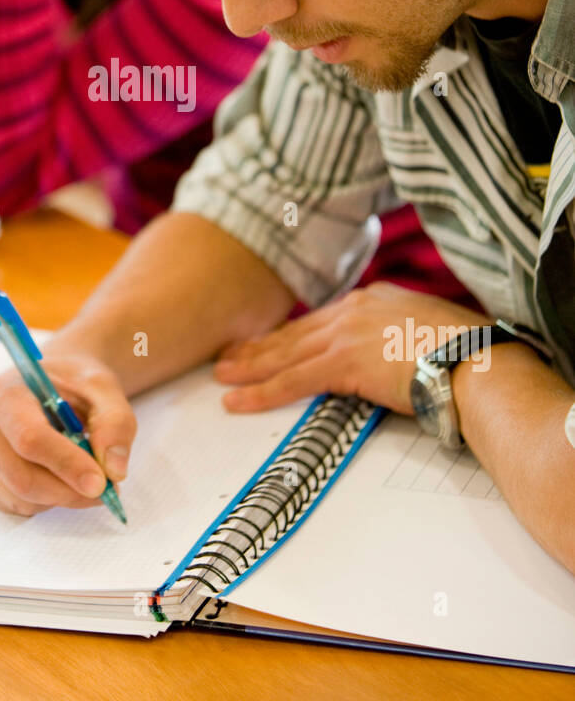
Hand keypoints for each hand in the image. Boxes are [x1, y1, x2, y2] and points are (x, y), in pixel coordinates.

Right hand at [0, 351, 135, 515]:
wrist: (47, 382)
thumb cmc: (73, 384)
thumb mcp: (103, 388)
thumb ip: (114, 423)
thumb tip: (114, 469)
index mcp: (6, 391)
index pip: (29, 438)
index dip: (66, 465)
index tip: (101, 483)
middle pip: (22, 477)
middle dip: (70, 492)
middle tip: (107, 490)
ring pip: (19, 497)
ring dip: (60, 498)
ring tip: (83, 474)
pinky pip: (12, 505)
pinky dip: (43, 502)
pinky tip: (56, 475)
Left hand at [214, 282, 492, 414]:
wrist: (477, 360)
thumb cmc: (467, 354)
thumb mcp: (429, 334)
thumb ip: (400, 339)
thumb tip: (393, 359)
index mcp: (375, 300)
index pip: (321, 321)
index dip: (291, 334)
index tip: (268, 341)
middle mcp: (355, 310)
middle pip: (295, 333)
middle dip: (259, 347)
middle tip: (229, 358)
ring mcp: (347, 333)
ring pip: (285, 354)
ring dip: (250, 368)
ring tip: (223, 378)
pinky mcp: (343, 361)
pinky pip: (292, 380)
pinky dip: (262, 392)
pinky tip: (239, 401)